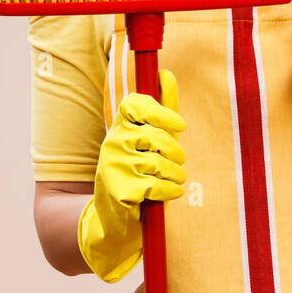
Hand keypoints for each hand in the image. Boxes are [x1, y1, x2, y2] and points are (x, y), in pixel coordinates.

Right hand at [77, 68, 185, 282]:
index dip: (161, 112)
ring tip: (174, 180)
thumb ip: (161, 111)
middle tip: (178, 161)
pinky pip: (157, 185)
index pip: (135, 105)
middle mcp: (112, 144)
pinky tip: (168, 194)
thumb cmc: (139, 174)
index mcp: (119, 128)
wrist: (113, 219)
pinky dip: (169, 191)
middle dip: (175, 151)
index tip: (179, 125)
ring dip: (175, 175)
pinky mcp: (120, 191)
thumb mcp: (150, 141)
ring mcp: (113, 168)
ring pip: (159, 163)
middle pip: (154, 136)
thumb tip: (166, 73)